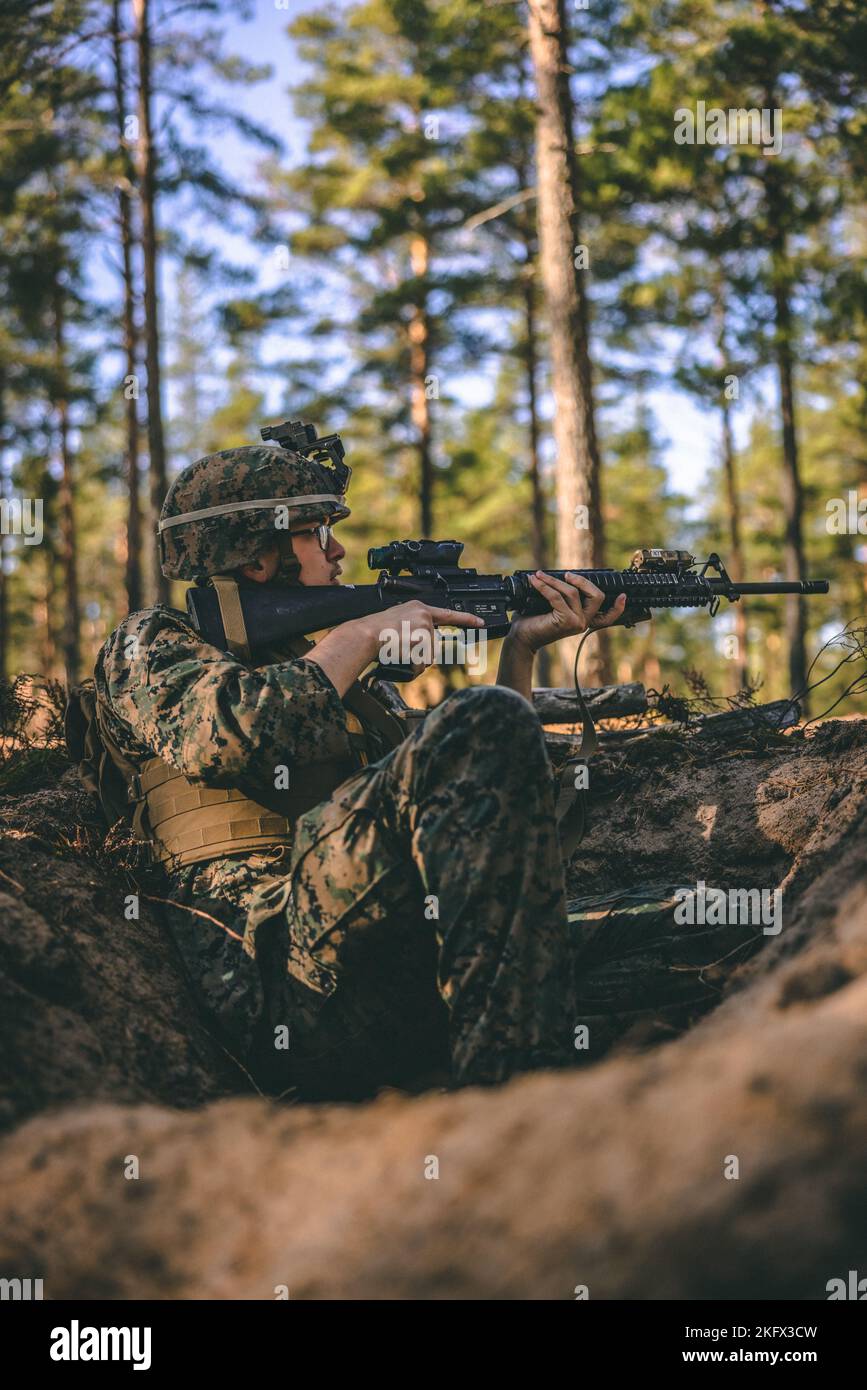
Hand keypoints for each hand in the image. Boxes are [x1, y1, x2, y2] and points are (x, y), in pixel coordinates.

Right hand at [353, 600, 484, 674]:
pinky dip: (412, 667)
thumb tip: (422, 644)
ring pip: (428, 655)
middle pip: (433, 644)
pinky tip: (401, 658)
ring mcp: (424, 627)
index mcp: (419, 608)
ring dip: (415, 660)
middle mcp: (424, 615)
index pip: (448, 615)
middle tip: (401, 649)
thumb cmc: (375, 631)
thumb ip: (413, 626)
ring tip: (398, 652)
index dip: (466, 620)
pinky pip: (422, 663)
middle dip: (421, 653)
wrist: (365, 635)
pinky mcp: (422, 639)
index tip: (480, 623)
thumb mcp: (397, 620)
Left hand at [508, 572, 626, 653]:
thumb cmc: (534, 621)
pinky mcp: (565, 621)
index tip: (624, 596)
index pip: (607, 616)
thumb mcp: (553, 606)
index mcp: (584, 620)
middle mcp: (583, 623)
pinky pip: (557, 596)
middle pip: (597, 596)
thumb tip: (564, 576)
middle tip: (567, 574)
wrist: (521, 638)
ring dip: (553, 580)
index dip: (618, 608)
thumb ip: (564, 595)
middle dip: (582, 581)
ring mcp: (576, 623)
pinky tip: (535, 581)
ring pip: (573, 592)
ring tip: (540, 575)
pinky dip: (544, 586)